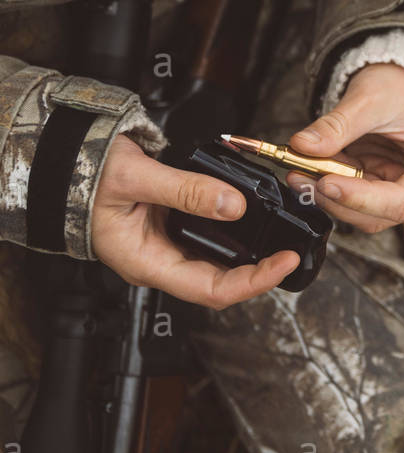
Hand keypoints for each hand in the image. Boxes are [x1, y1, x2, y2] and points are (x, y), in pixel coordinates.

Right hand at [91, 134, 299, 305]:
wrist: (63, 162)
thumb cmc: (86, 174)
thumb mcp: (136, 177)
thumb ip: (185, 191)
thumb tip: (233, 205)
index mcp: (145, 263)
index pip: (210, 290)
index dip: (253, 282)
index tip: (283, 262)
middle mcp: (157, 261)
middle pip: (218, 281)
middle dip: (258, 270)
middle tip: (291, 249)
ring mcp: (163, 247)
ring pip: (214, 261)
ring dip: (248, 253)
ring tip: (279, 236)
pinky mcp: (167, 229)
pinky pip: (206, 239)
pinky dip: (231, 230)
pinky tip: (249, 217)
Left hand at [285, 62, 403, 233]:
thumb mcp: (373, 98)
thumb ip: (338, 125)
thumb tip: (302, 145)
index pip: (401, 201)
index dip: (359, 199)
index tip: (324, 184)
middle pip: (379, 213)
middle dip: (336, 196)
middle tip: (299, 174)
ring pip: (362, 210)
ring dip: (328, 192)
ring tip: (300, 165)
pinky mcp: (385, 187)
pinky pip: (354, 195)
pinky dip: (330, 181)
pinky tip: (312, 164)